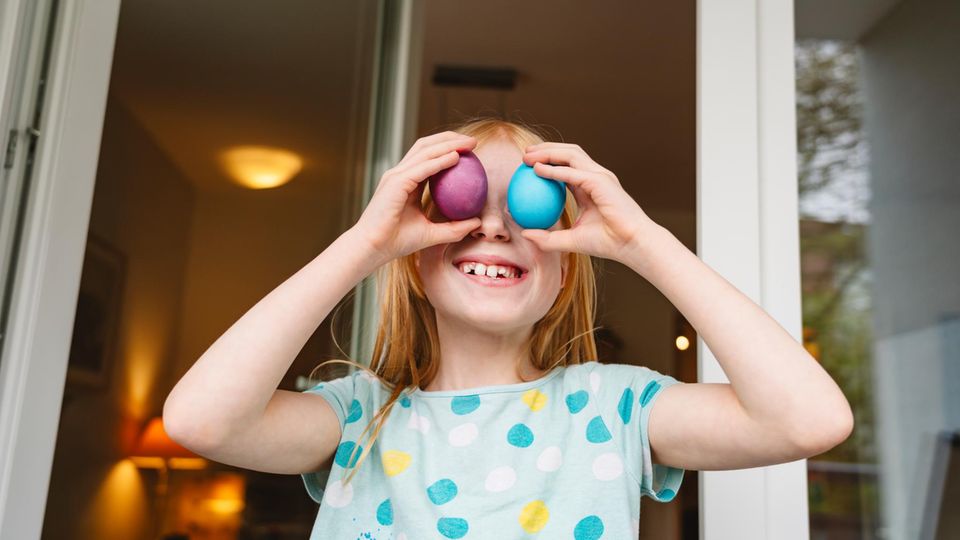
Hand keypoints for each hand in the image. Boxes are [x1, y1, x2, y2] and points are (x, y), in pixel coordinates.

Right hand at [350, 131, 482, 263]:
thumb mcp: (431, 233)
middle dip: (450, 139)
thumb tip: (477, 222)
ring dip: (448, 144)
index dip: (448, 148)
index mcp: (405, 181)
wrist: (373, 248)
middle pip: (426, 146)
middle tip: (473, 142)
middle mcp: (400, 174)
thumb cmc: (397, 242)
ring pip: (425, 151)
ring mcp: (396, 176)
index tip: (470, 150)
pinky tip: (456, 157)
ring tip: (469, 144)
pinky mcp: (396, 182)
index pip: (428, 156)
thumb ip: (454, 228)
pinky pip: (422, 168)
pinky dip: (440, 161)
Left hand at [519, 142, 658, 262]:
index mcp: (590, 186)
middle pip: (569, 153)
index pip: (567, 165)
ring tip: (528, 156)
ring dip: (548, 152)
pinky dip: (555, 170)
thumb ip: (548, 238)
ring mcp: (600, 176)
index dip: (548, 160)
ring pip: (571, 154)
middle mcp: (596, 176)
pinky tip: (538, 170)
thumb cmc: (607, 243)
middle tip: (524, 155)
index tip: (527, 164)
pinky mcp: (601, 182)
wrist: (631, 244)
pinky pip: (574, 172)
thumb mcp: (571, 240)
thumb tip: (525, 234)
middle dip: (546, 149)